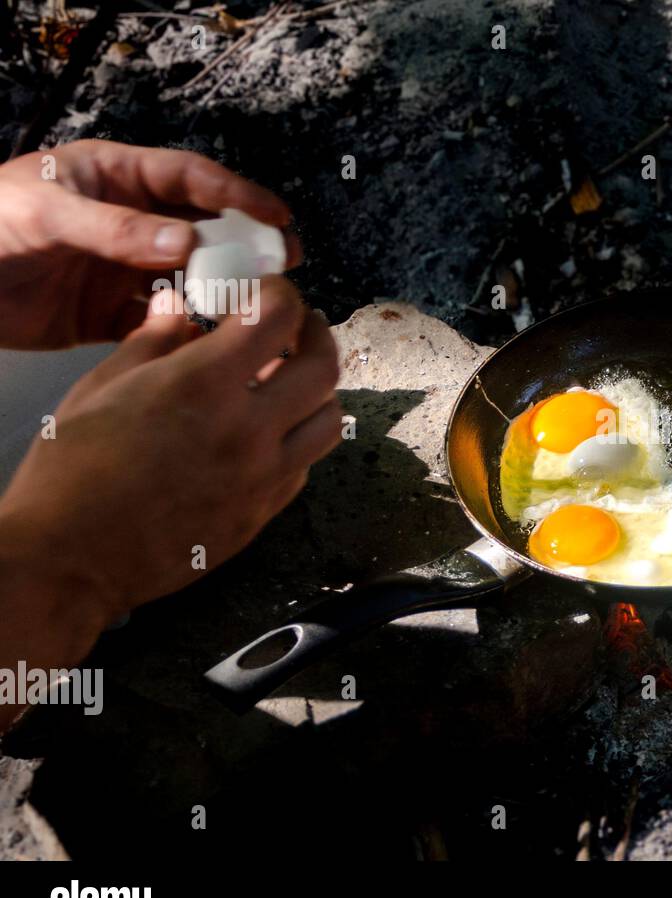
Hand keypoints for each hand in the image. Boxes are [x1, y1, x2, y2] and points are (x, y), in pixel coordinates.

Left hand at [0, 140, 296, 349]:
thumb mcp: (46, 212)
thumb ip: (118, 228)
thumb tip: (191, 242)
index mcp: (115, 179)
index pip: (189, 178)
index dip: (237, 194)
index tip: (277, 218)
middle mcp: (128, 222)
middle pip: (202, 229)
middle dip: (244, 245)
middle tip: (284, 264)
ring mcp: (121, 270)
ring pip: (188, 278)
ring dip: (222, 290)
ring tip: (257, 306)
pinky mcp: (108, 316)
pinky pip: (160, 322)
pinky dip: (186, 331)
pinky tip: (208, 339)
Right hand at [0, 277, 341, 658]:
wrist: (69, 558)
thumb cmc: (71, 472)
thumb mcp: (100, 390)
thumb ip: (151, 343)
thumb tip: (178, 309)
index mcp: (203, 385)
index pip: (277, 318)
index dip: (280, 295)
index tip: (269, 293)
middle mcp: (247, 429)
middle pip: (323, 367)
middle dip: (315, 335)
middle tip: (301, 327)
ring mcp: (262, 476)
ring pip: (329, 421)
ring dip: (319, 392)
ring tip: (293, 381)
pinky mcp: (262, 513)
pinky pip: (304, 465)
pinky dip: (299, 440)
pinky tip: (272, 432)